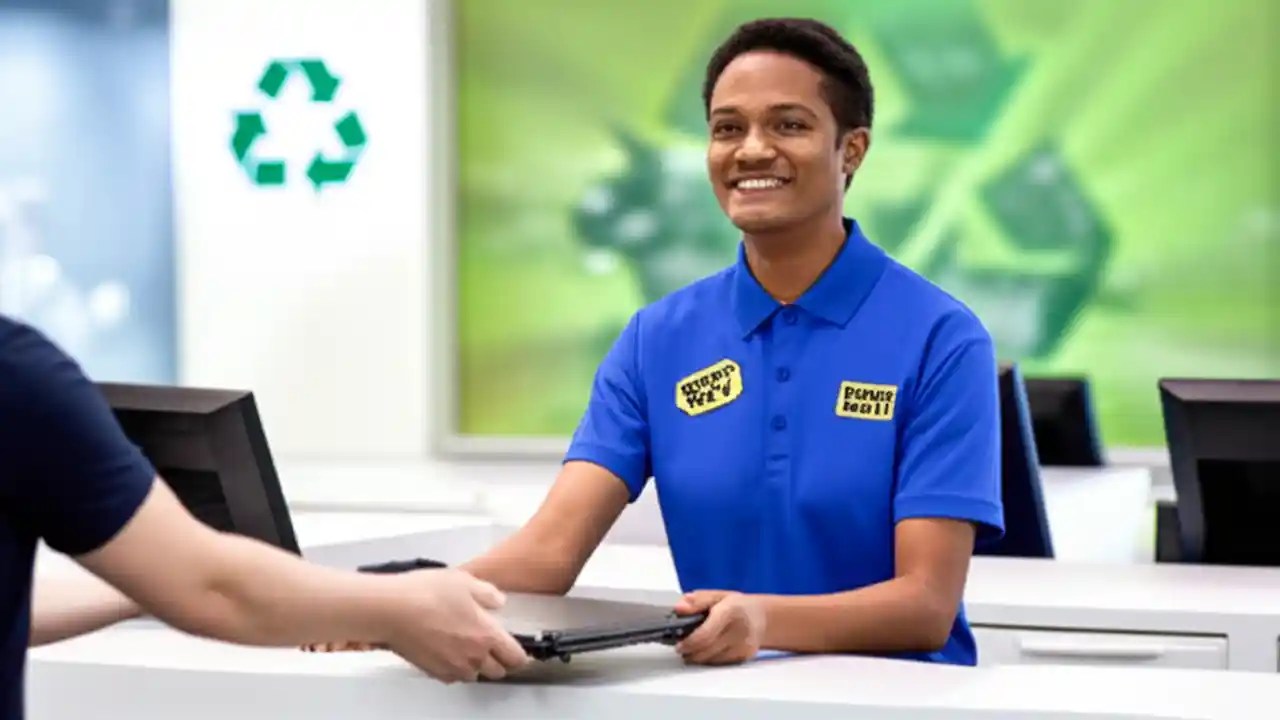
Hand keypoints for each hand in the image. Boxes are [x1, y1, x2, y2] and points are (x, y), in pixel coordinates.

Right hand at [380, 569, 529, 682]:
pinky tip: (449, 651)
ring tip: (469, 648)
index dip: (521, 654)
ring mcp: (452, 667)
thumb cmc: (427, 593)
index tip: (519, 649)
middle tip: (494, 647)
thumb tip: (499, 602)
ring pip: (475, 676)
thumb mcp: (465, 581)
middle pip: (498, 672)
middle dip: (500, 661)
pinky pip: (453, 676)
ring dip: (477, 666)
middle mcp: (473, 657)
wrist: (392, 610)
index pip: (516, 657)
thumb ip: (488, 593)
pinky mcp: (433, 671)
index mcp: (487, 635)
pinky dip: (455, 668)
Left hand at [672, 590, 765, 664]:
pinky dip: (710, 659)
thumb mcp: (717, 595)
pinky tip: (707, 651)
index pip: (705, 634)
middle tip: (682, 648)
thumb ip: (696, 600)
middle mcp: (739, 630)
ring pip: (712, 660)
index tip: (679, 644)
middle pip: (707, 650)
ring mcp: (743, 645)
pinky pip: (721, 663)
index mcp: (730, 610)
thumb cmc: (738, 606)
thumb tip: (679, 608)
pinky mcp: (744, 657)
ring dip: (698, 657)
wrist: (763, 618)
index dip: (689, 643)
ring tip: (692, 649)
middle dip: (690, 652)